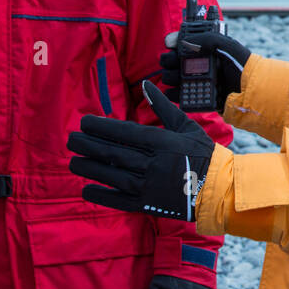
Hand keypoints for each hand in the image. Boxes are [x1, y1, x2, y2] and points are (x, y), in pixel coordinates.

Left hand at [68, 80, 217, 220]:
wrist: (217, 189)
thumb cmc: (203, 154)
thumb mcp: (186, 126)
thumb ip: (163, 106)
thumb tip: (146, 84)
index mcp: (162, 143)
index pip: (125, 133)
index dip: (102, 127)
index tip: (84, 122)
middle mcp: (152, 164)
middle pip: (113, 153)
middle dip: (89, 145)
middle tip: (72, 139)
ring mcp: (148, 186)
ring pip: (111, 176)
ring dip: (89, 168)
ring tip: (73, 161)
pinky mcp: (147, 204)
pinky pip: (118, 200)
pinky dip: (101, 195)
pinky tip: (86, 189)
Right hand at [159, 30, 250, 104]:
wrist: (250, 92)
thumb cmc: (243, 66)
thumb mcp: (228, 46)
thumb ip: (208, 39)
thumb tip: (184, 43)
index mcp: (203, 48)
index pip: (179, 41)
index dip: (173, 41)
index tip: (172, 44)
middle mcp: (196, 63)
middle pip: (170, 59)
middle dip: (169, 60)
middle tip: (178, 62)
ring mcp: (193, 79)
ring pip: (169, 76)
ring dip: (170, 76)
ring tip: (181, 78)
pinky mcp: (194, 95)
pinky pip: (174, 94)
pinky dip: (172, 93)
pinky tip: (178, 91)